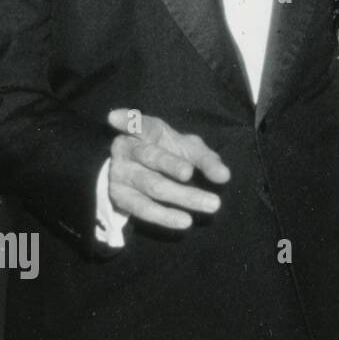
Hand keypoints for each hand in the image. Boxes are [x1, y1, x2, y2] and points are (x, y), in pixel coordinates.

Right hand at [106, 109, 230, 230]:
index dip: (128, 120)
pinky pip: (144, 208)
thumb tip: (224, 175)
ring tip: (212, 204)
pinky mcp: (120, 197)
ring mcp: (121, 174)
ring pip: (152, 185)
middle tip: (190, 173)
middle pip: (151, 156)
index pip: (139, 124)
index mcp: (144, 132)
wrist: (140, 173)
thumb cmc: (170, 153)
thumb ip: (206, 159)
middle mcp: (127, 150)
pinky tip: (185, 221)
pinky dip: (166, 216)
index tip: (114, 118)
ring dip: (183, 195)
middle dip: (172, 165)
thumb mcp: (188, 149)